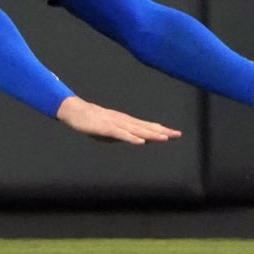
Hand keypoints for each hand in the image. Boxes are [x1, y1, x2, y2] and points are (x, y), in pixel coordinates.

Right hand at [55, 96, 181, 144]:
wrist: (76, 111)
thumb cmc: (93, 122)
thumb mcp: (112, 131)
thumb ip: (125, 135)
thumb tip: (137, 140)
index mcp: (126, 122)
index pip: (147, 127)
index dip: (161, 130)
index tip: (175, 133)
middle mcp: (124, 122)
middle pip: (146, 128)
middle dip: (162, 131)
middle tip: (177, 134)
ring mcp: (116, 124)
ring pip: (137, 131)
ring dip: (151, 135)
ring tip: (164, 138)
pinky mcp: (106, 128)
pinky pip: (121, 135)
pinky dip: (131, 138)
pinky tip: (141, 142)